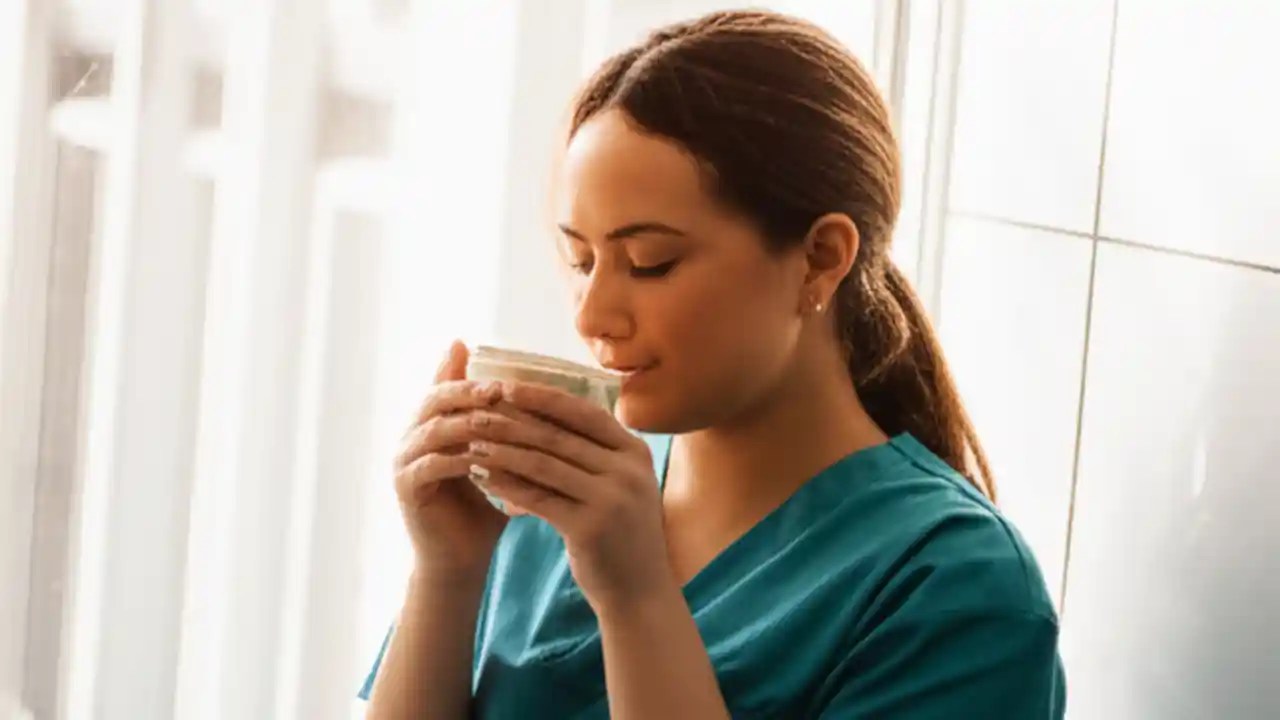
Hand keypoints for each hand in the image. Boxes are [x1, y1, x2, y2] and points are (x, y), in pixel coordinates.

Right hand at [393, 340, 509, 577]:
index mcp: (430, 426)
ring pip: (435, 428)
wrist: (461, 560)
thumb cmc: (483, 509)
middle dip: (470, 391)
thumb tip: (536, 393)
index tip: (505, 372)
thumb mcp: (496, 462)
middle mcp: (411, 437)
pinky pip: (433, 463)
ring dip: (469, 421)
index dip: (472, 376)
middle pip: (435, 399)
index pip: (446, 386)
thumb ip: (501, 430)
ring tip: (501, 416)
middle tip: (500, 388)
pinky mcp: (407, 487)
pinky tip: (489, 457)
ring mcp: (404, 461)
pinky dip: (461, 457)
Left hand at [463, 381, 675, 613]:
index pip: (582, 412)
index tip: (505, 385)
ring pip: (543, 463)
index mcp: (635, 451)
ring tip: (471, 440)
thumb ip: (592, 453)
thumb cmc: (621, 534)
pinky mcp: (590, 527)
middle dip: (512, 419)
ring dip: (502, 449)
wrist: (640, 592)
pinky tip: (481, 476)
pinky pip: (537, 497)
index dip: (541, 397)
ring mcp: (611, 498)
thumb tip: (541, 414)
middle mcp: (627, 470)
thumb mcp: (618, 486)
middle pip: (558, 434)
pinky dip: (505, 484)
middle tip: (475, 410)